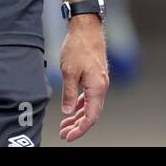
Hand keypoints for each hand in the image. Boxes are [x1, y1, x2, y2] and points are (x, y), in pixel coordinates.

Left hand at [58, 16, 108, 141]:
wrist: (87, 28)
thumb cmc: (79, 46)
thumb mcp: (69, 72)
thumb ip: (69, 93)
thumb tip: (68, 111)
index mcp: (97, 87)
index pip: (91, 116)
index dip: (80, 129)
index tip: (68, 136)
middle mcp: (101, 86)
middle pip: (92, 114)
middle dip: (78, 126)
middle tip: (64, 134)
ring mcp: (99, 81)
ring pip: (91, 106)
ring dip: (78, 117)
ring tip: (65, 125)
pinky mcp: (95, 77)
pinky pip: (90, 97)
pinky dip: (81, 105)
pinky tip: (72, 110)